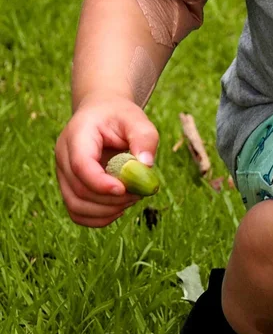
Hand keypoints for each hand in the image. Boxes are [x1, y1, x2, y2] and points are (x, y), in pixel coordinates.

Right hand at [55, 93, 159, 226]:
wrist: (102, 115)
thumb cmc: (120, 117)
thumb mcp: (137, 120)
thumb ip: (144, 139)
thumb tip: (146, 165)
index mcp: (77, 136)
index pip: (80, 165)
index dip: (101, 183)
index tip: (124, 189)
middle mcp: (63, 157)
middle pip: (79, 190)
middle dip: (112, 199)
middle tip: (139, 193)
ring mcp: (63, 174)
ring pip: (76, 206)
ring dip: (107, 211)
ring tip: (131, 199)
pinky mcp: (69, 188)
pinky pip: (77, 213)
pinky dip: (99, 218)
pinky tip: (119, 208)